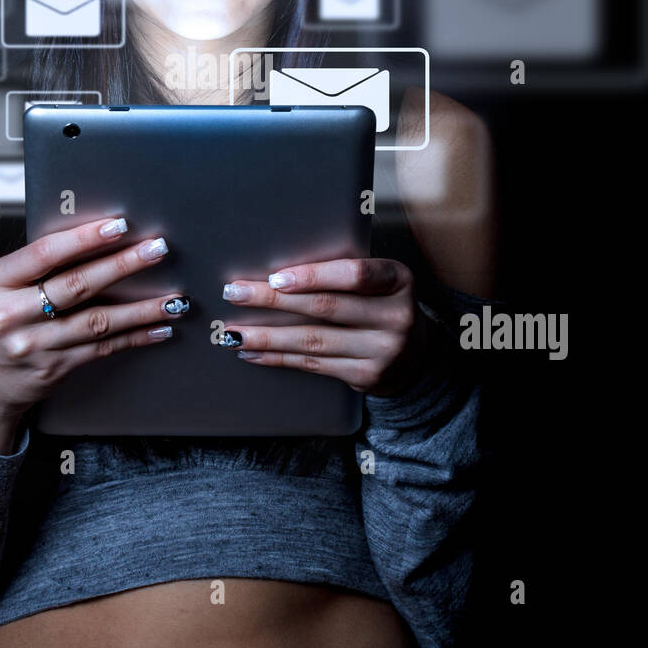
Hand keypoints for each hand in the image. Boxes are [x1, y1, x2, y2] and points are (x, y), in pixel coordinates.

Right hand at [0, 216, 188, 452]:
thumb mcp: (3, 287)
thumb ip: (39, 266)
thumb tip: (99, 237)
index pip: (46, 253)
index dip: (85, 238)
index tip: (119, 225)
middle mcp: (12, 314)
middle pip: (77, 285)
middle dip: (123, 264)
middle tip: (157, 249)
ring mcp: (35, 345)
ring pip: (97, 321)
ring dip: (141, 308)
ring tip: (174, 297)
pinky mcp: (55, 368)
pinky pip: (103, 348)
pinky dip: (135, 336)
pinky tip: (159, 328)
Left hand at [219, 257, 426, 397]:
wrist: (415, 355)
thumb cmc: (382, 304)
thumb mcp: (379, 281)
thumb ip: (343, 273)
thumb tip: (276, 271)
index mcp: (398, 280)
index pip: (355, 275)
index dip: (314, 275)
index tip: (275, 277)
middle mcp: (395, 316)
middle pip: (325, 307)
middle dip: (272, 301)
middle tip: (234, 293)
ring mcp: (382, 350)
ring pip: (314, 340)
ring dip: (267, 336)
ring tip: (232, 331)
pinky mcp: (366, 375)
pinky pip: (314, 364)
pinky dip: (279, 357)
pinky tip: (253, 352)